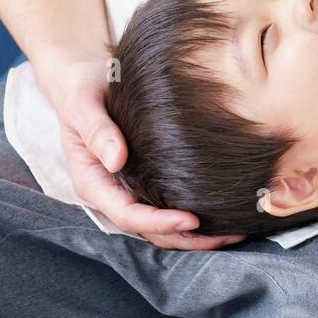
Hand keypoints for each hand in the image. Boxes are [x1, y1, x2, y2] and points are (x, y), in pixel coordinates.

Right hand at [43, 57, 243, 250]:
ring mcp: (130, 190)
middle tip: (229, 236)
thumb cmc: (82, 89)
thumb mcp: (83, 104)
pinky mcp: (146, 181)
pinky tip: (223, 213)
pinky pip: (169, 206)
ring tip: (234, 233)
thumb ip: (97, 130)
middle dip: (188, 239)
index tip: (193, 220)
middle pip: (150, 231)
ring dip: (196, 235)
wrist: (85, 79)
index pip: (129, 216)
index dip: (161, 223)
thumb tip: (117, 160)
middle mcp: (112, 194)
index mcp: (93, 182)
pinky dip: (195, 216)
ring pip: (162, 227)